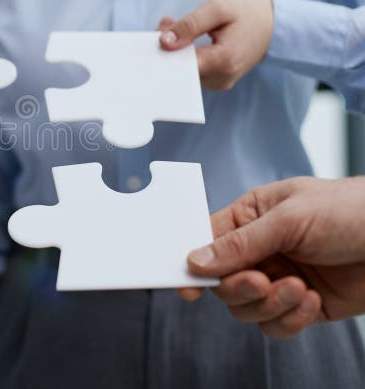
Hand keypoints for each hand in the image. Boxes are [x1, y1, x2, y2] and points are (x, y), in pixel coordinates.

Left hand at [157, 0, 273, 89]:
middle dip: (166, 48)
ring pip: (182, 72)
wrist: (275, 27)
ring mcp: (218, 83)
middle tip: (167, 23)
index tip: (158, 32)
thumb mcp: (218, 9)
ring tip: (176, 26)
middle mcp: (220, 79)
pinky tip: (183, 37)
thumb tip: (164, 43)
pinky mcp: (216, 81)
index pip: (179, 65)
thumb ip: (190, 25)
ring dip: (173, 50)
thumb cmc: (248, 13)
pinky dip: (183, 55)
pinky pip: (191, 71)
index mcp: (222, 61)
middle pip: (178, 70)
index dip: (164, 50)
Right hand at [179, 177, 364, 338]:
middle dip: (238, 287)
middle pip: (221, 282)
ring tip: (298, 287)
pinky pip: (276, 325)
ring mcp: (279, 279)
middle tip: (260, 282)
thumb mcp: (289, 218)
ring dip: (269, 304)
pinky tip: (311, 300)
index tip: (188, 287)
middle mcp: (260, 250)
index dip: (192, 264)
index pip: (206, 242)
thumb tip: (196, 261)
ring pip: (246, 308)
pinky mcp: (302, 306)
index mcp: (249, 218)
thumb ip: (240, 242)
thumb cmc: (350, 209)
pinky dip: (289, 319)